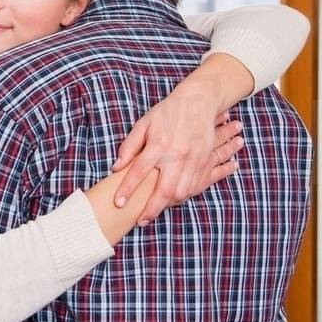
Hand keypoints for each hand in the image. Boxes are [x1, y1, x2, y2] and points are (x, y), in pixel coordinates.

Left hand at [112, 91, 244, 223]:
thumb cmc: (168, 112)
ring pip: (182, 192)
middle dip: (151, 210)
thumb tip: (117, 167)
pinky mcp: (204, 161)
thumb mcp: (144, 123)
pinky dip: (184, 196)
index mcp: (158, 144)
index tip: (118, 203)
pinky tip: (173, 200)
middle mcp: (176, 154)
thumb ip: (130, 146)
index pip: (138, 171)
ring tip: (155, 210)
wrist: (199, 101)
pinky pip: (196, 186)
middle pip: (164, 190)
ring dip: (168, 205)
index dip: (127, 189)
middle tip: (140, 221)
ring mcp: (193, 159)